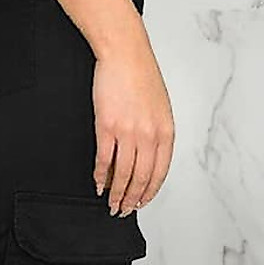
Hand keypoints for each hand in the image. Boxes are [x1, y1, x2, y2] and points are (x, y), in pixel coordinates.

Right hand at [91, 31, 174, 215]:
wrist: (125, 54)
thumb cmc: (142, 77)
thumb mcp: (161, 109)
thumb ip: (157, 135)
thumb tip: (146, 161)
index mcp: (166, 132)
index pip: (160, 173)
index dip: (149, 193)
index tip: (141, 203)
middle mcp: (149, 135)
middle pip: (141, 179)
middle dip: (131, 199)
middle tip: (123, 210)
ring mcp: (128, 132)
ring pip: (122, 174)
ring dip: (115, 193)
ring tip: (110, 203)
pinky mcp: (107, 127)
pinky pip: (103, 160)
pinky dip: (99, 176)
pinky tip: (98, 183)